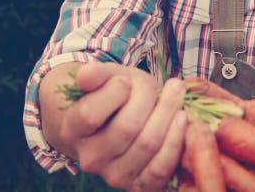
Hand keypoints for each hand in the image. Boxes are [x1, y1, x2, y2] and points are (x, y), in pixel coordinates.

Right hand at [41, 62, 187, 191]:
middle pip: (127, 128)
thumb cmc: (112, 94)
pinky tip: (182, 118)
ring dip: (169, 114)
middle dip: (150, 99)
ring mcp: (114, 175)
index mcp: (72, 130)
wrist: (118, 123)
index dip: (113, 92)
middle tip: (166, 83)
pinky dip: (176, 141)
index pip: (90, 114)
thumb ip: (95, 74)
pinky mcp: (138, 185)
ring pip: (148, 145)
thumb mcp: (105, 78)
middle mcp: (90, 159)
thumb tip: (86, 75)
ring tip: (177, 93)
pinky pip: (161, 168)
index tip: (126, 80)